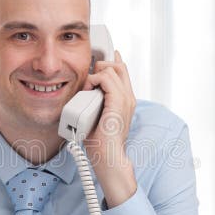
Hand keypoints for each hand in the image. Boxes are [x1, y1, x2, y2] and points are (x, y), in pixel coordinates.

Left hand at [82, 50, 137, 206]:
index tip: (103, 58)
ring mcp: (125, 99)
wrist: (108, 157)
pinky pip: (107, 79)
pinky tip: (87, 90)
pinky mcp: (118, 102)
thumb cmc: (100, 143)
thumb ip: (96, 102)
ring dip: (96, 74)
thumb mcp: (97, 117)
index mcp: (125, 101)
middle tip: (89, 75)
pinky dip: (94, 80)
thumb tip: (86, 92)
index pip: (123, 72)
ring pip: (113, 69)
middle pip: (119, 66)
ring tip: (86, 89)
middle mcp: (128, 98)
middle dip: (103, 64)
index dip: (113, 62)